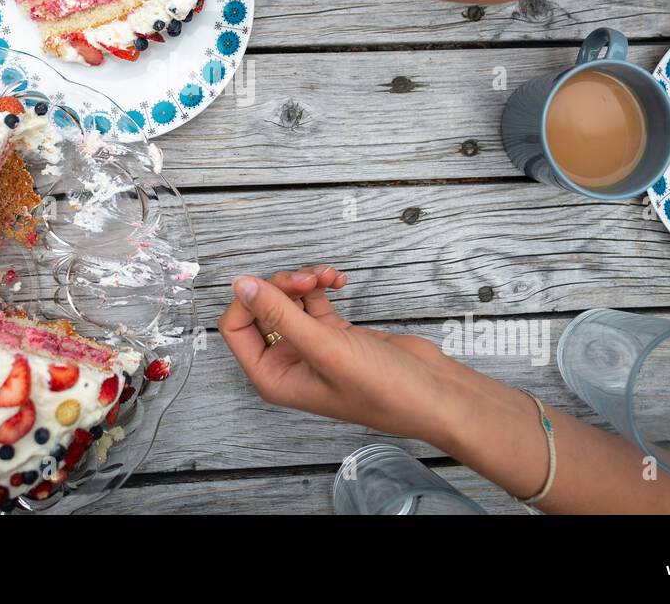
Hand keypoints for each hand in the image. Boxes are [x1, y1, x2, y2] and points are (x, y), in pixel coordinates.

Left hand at [217, 266, 456, 444]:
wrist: (434, 394)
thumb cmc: (383, 389)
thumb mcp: (326, 349)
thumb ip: (281, 314)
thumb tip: (242, 285)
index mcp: (273, 376)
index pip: (235, 328)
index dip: (249, 300)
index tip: (275, 283)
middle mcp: (287, 362)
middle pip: (261, 308)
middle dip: (282, 285)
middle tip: (309, 278)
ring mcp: (311, 347)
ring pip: (288, 299)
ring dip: (304, 280)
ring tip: (328, 276)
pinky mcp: (335, 333)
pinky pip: (314, 299)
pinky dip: (322, 285)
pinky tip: (339, 280)